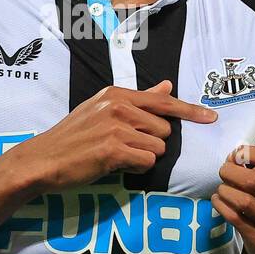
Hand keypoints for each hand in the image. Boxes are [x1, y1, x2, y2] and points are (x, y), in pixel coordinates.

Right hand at [10, 80, 216, 191]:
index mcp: (117, 94)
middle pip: (164, 130)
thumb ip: (139, 99)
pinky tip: (116, 165)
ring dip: (143, 157)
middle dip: (152, 143)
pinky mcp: (113, 149)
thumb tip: (167, 86)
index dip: (191, 111)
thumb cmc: (74, 137)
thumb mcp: (103, 109)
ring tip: (117, 156)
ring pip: (158, 148)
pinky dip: (135, 168)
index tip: (211, 117)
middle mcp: (119, 106)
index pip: (164, 101)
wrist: (43, 159)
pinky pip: (146, 162)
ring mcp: (116, 127)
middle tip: (125, 147)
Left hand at [212, 144, 254, 253]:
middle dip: (231, 171)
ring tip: (222, 189)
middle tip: (224, 171)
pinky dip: (221, 205)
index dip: (247, 152)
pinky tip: (219, 201)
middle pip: (253, 180)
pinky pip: (234, 217)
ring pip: (242, 200)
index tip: (236, 155)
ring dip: (224, 190)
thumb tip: (234, 156)